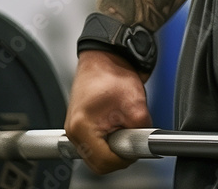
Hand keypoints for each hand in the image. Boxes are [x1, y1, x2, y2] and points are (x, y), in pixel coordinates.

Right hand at [64, 50, 152, 173]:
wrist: (107, 55)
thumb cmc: (114, 72)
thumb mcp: (135, 103)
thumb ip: (141, 131)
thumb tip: (144, 146)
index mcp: (82, 127)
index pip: (105, 162)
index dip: (125, 157)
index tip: (136, 147)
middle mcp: (73, 131)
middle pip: (98, 163)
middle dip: (119, 153)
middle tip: (132, 136)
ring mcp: (74, 129)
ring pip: (97, 154)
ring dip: (114, 145)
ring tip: (123, 125)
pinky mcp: (80, 125)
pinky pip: (95, 143)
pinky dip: (108, 138)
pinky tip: (116, 124)